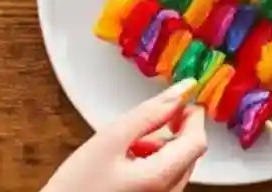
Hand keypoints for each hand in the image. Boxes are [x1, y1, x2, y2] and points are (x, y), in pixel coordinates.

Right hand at [44, 80, 206, 191]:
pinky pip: (164, 182)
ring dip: (162, 150)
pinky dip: (153, 166)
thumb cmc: (73, 187)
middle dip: (173, 134)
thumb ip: (149, 113)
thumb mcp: (109, 140)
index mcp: (160, 178)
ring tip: (127, 148)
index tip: (179, 102)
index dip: (192, 116)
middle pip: (189, 155)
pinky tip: (126, 165)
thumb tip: (182, 90)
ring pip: (177, 168)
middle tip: (143, 127)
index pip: (197, 141)